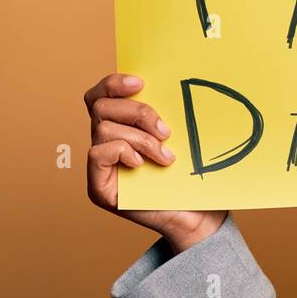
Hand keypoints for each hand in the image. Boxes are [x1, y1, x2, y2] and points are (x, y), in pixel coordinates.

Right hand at [84, 73, 226, 252]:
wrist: (199, 216)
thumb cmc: (193, 175)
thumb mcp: (183, 137)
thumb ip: (167, 113)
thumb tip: (171, 81)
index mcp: (121, 126)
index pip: (101, 95)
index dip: (114, 83)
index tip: (141, 82)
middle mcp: (104, 143)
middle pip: (100, 106)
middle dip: (137, 113)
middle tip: (165, 131)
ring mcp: (100, 166)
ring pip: (103, 128)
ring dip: (140, 138)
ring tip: (165, 156)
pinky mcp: (99, 188)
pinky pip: (97, 153)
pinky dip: (122, 152)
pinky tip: (141, 164)